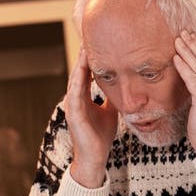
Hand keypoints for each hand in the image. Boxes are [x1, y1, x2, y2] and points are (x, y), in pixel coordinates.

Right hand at [65, 46, 117, 186]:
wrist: (95, 157)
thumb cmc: (100, 136)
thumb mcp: (110, 111)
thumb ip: (112, 98)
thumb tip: (122, 85)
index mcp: (83, 97)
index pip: (85, 73)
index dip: (90, 58)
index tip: (97, 42)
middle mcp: (75, 99)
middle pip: (78, 72)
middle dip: (83, 56)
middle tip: (88, 37)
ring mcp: (73, 107)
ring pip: (75, 80)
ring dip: (79, 65)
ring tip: (84, 49)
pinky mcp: (74, 116)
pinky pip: (75, 95)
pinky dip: (78, 82)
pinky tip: (82, 71)